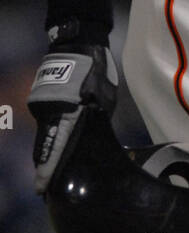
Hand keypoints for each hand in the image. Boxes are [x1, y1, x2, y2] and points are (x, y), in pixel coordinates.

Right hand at [27, 46, 117, 194]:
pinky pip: (45, 122)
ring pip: (43, 135)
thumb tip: (96, 139)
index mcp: (68, 114)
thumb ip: (96, 120)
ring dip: (47, 151)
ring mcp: (42, 105)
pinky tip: (56, 144)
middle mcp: (50, 113)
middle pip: (43, 147)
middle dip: (45, 167)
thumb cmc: (98, 71)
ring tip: (52, 171)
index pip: (55, 149)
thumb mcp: (104, 100)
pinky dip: (49, 134)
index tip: (41, 189)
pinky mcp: (39, 98)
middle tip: (48, 187)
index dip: (47, 171)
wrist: (78, 43)